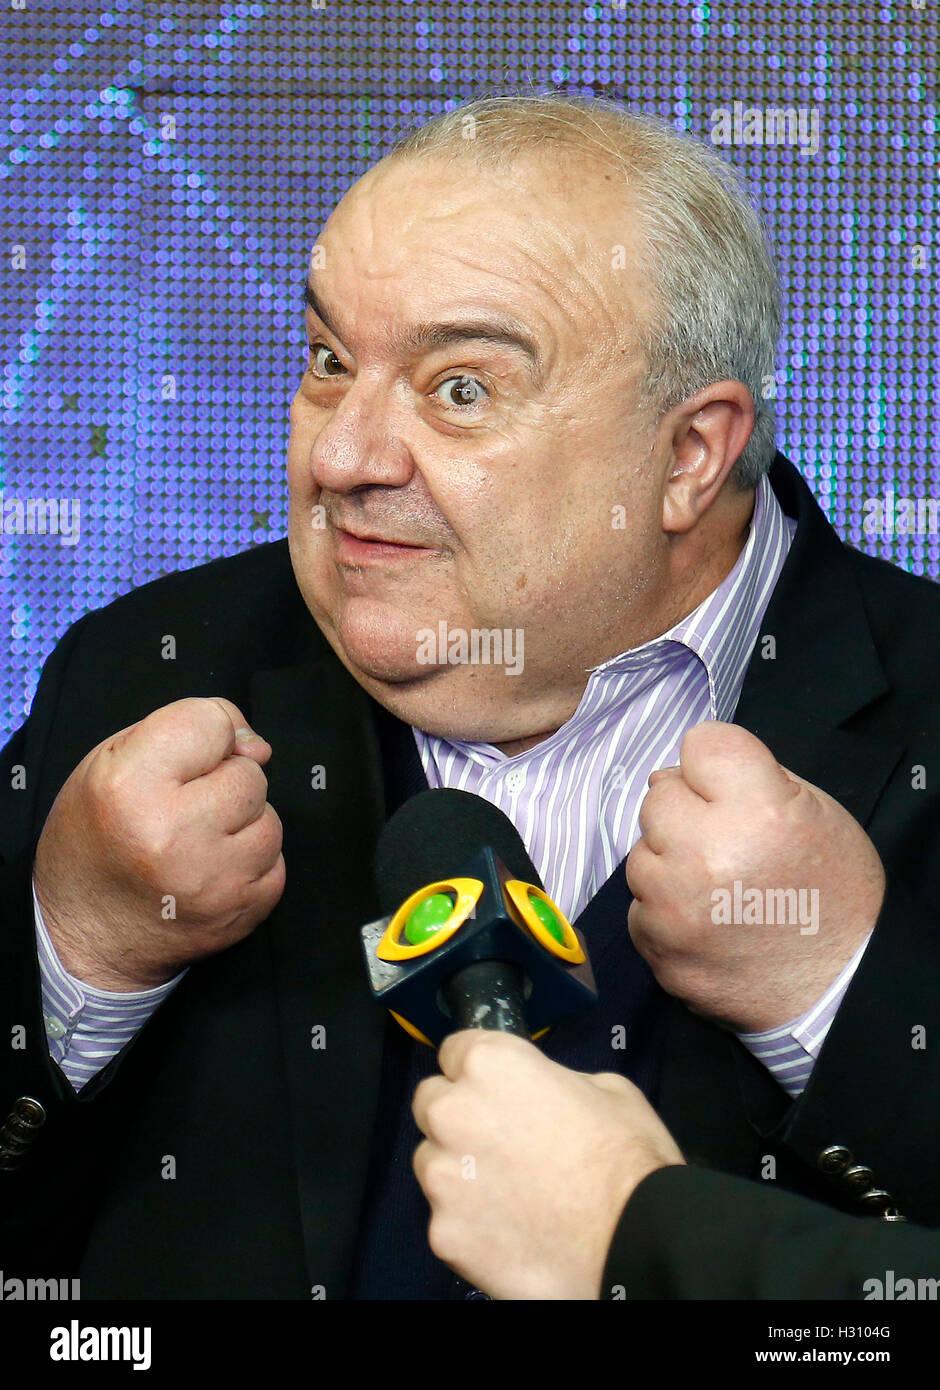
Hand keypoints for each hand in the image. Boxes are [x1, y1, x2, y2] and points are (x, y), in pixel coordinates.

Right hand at [32, 697, 284, 989]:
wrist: (83, 937)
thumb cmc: (95, 838)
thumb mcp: (108, 763)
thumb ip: (184, 729)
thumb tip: (257, 744)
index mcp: (129, 787)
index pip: (209, 722)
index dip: (204, 734)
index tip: (184, 757)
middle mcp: (173, 833)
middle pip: (248, 771)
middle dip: (224, 782)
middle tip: (183, 809)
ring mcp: (212, 878)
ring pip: (270, 818)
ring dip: (242, 823)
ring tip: (197, 841)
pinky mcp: (241, 911)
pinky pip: (277, 862)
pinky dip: (251, 862)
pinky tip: (210, 870)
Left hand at [412, 1030, 683, 1299]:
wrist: (637, 1243)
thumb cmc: (628, 1160)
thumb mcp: (605, 1089)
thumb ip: (550, 1081)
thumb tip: (537, 1094)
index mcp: (491, 1065)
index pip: (453, 1051)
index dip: (477, 1072)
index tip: (493, 1090)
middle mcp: (454, 1114)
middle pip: (431, 1105)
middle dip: (458, 1118)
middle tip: (500, 1142)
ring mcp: (443, 1178)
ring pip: (432, 1163)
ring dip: (458, 1171)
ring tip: (509, 1193)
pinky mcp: (444, 1234)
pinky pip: (447, 1219)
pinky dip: (470, 1224)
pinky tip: (511, 1231)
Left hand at [626, 721, 885, 1031]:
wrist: (840, 993)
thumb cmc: (833, 896)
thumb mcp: (815, 814)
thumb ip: (744, 780)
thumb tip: (670, 776)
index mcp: (758, 811)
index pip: (701, 744)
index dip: (715, 763)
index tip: (730, 787)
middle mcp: (707, 854)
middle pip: (659, 797)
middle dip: (687, 814)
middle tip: (727, 845)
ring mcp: (676, 907)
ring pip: (640, 855)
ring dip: (670, 863)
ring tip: (720, 888)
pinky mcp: (658, 950)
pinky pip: (640, 909)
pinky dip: (665, 913)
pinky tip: (707, 923)